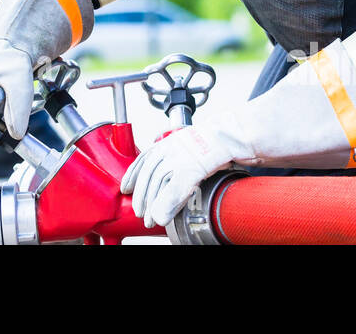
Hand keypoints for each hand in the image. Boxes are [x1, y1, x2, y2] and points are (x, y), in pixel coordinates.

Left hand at [120, 124, 235, 228]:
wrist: (230, 136)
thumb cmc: (211, 144)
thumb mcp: (185, 149)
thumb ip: (172, 162)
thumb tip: (163, 181)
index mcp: (167, 142)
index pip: (142, 159)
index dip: (132, 175)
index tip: (126, 188)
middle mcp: (171, 147)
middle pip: (149, 174)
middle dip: (142, 195)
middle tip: (139, 212)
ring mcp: (181, 156)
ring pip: (159, 182)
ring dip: (153, 204)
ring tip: (150, 219)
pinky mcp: (193, 167)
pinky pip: (176, 187)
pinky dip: (168, 203)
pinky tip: (164, 215)